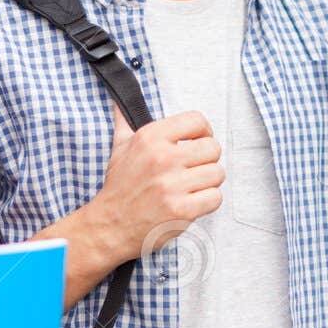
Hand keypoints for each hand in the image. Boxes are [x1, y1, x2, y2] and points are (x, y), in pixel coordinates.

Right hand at [88, 108, 223, 264]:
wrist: (110, 225)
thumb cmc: (120, 186)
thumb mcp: (119, 147)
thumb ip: (125, 122)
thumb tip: (118, 102)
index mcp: (150, 138)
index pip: (197, 120)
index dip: (204, 131)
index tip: (199, 141)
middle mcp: (162, 158)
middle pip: (213, 148)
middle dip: (208, 159)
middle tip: (195, 168)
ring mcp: (172, 185)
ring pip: (217, 173)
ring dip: (209, 182)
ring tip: (192, 186)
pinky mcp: (181, 210)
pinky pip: (215, 197)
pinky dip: (208, 201)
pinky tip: (193, 201)